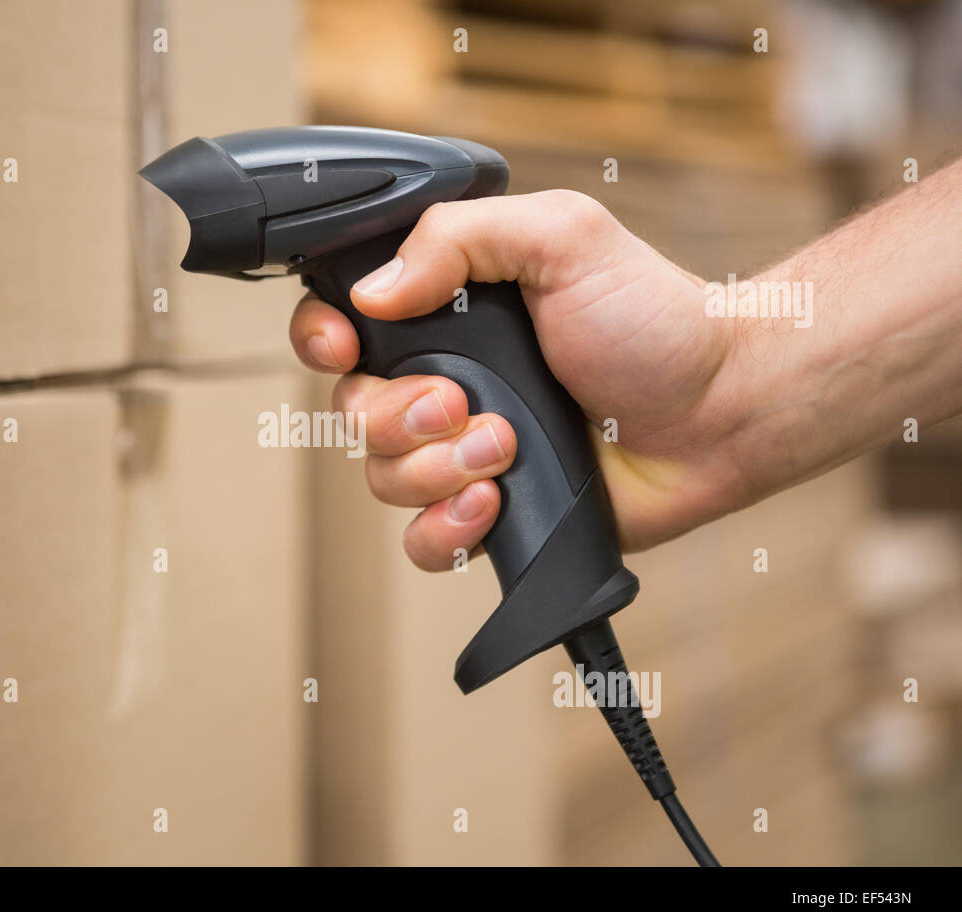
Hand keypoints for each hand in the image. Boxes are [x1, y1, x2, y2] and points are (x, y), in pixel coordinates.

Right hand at [289, 190, 747, 568]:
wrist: (718, 411)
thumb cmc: (653, 320)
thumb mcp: (560, 237)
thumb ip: (457, 238)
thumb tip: (372, 292)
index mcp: (446, 312)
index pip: (341, 324)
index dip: (324, 339)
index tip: (346, 346)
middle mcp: (445, 381)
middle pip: (353, 411)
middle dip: (398, 416)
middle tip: (463, 404)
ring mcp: (462, 451)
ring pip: (382, 478)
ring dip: (434, 469)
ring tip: (503, 450)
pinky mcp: (488, 512)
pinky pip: (422, 542)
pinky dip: (445, 529)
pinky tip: (492, 504)